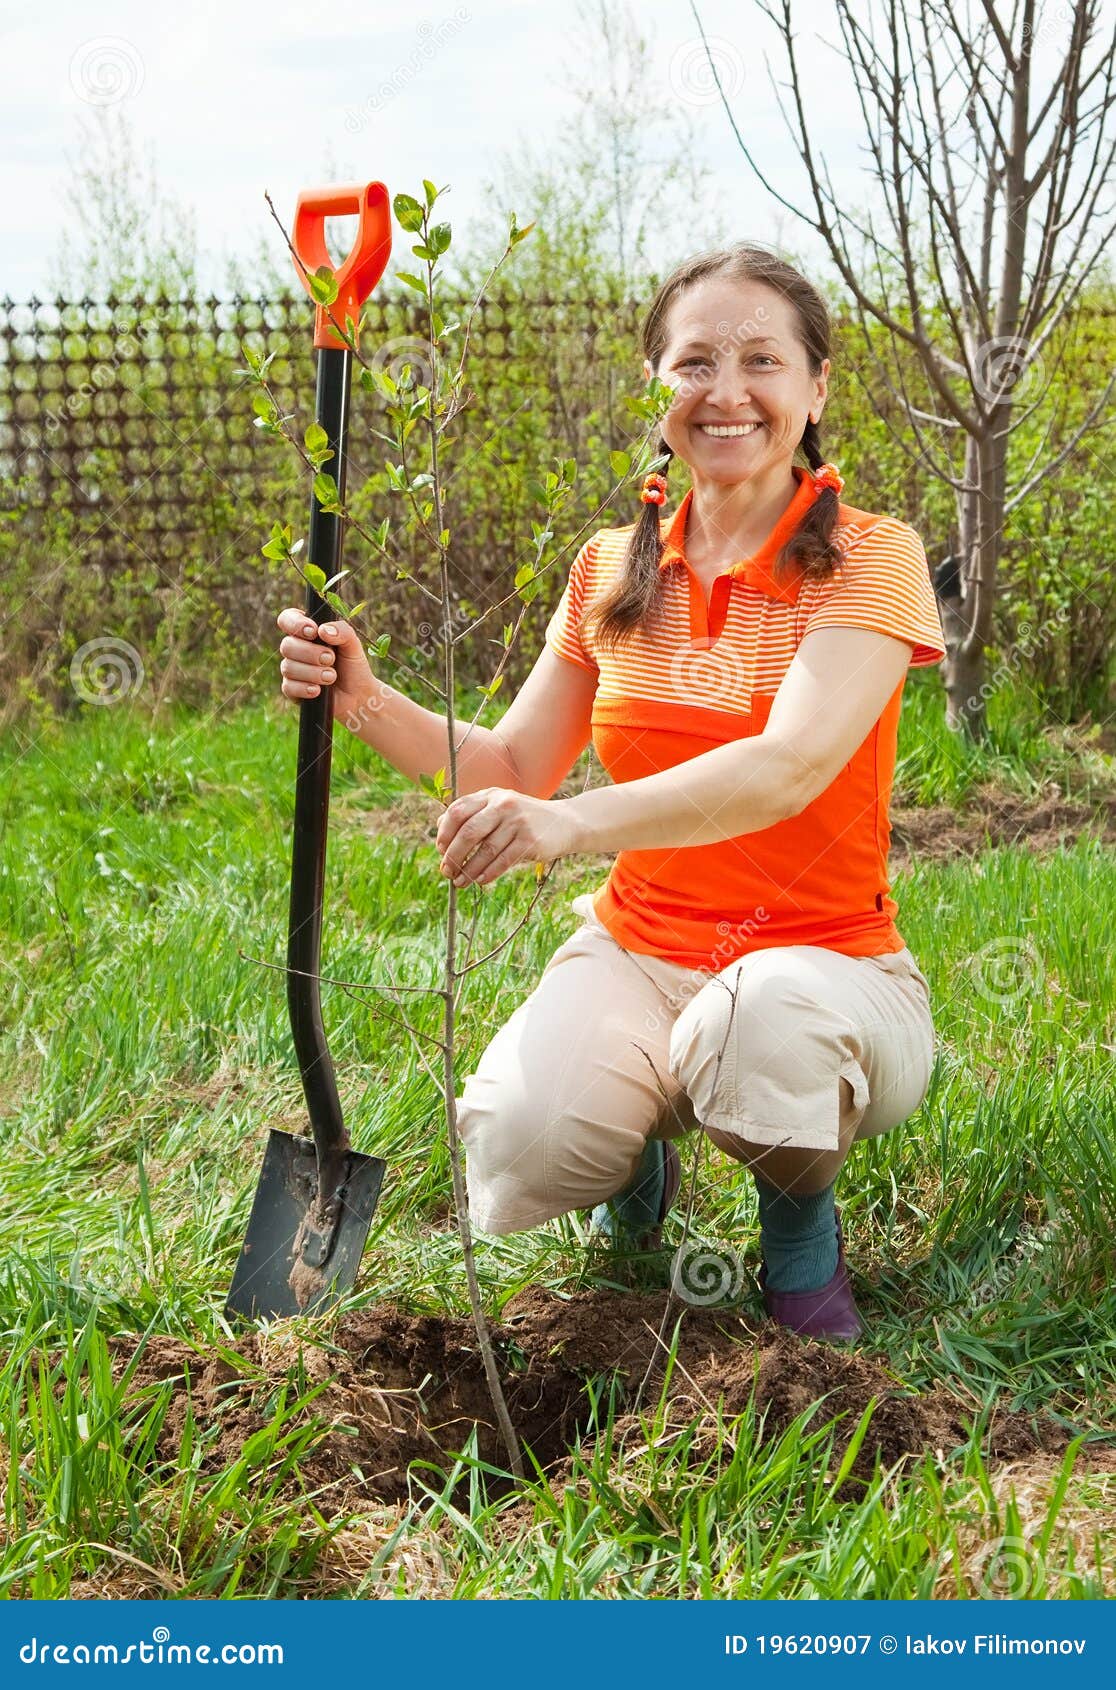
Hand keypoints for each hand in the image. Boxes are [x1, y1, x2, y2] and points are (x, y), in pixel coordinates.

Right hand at [276, 607, 375, 730]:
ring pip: (288, 667)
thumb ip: (342, 631)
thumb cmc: (353, 666)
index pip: (287, 619)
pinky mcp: (292, 690)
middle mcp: (296, 650)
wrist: (358, 695)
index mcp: (306, 633)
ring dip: (312, 672)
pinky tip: (318, 690)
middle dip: (311, 653)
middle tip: (331, 659)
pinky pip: (288, 687)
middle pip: (286, 645)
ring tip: (332, 676)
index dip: (295, 623)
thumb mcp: (353, 644)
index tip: (313, 632)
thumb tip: (322, 630)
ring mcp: (292, 670)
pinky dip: (305, 688)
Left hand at [436, 788, 578, 887]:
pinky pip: (503, 860)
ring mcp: (518, 822)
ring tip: (460, 882)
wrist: (566, 823)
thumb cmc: (525, 818)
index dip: (445, 833)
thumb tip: (439, 827)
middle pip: (468, 832)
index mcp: (491, 795)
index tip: (440, 850)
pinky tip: (480, 881)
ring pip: (485, 850)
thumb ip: (471, 813)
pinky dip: (488, 873)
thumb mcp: (499, 807)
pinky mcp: (531, 841)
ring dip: (469, 870)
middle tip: (446, 871)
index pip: (457, 811)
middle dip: (453, 855)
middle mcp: (503, 805)